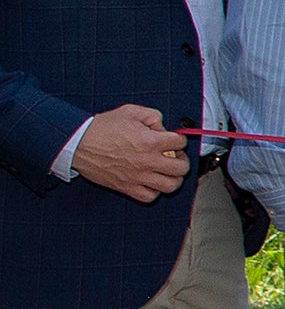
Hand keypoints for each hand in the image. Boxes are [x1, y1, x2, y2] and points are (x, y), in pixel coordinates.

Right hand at [70, 104, 188, 202]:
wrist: (77, 143)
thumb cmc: (100, 128)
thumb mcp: (130, 111)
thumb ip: (153, 116)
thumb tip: (162, 127)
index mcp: (151, 141)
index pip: (180, 142)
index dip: (179, 139)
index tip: (173, 140)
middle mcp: (147, 161)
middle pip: (182, 168)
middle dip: (182, 161)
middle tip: (175, 157)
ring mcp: (138, 177)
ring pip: (170, 186)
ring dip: (173, 178)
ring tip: (167, 171)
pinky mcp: (126, 187)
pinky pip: (149, 197)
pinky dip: (154, 191)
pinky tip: (151, 182)